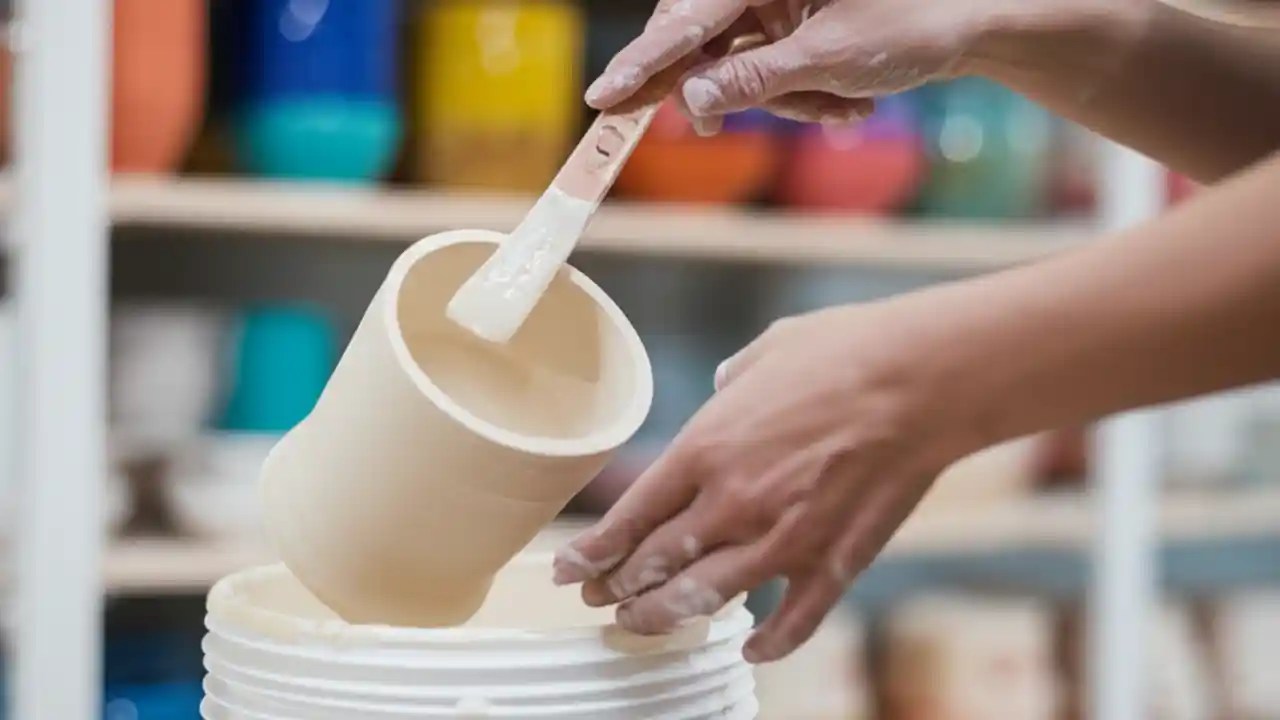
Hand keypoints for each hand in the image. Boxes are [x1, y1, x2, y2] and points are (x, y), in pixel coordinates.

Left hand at [552, 302, 979, 662]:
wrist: (920, 377)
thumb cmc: (843, 352)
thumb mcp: (766, 352)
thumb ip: (731, 382)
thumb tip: (722, 391)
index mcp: (706, 449)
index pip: (631, 517)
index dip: (592, 552)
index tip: (568, 570)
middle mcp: (732, 502)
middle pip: (656, 565)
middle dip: (617, 588)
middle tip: (597, 600)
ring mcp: (783, 539)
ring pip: (705, 600)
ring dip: (665, 618)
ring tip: (640, 626)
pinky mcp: (834, 561)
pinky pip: (792, 621)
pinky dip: (768, 643)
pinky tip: (749, 650)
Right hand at [585, 0, 989, 130]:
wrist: (979, 22)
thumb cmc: (914, 23)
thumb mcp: (829, 57)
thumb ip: (754, 78)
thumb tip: (692, 100)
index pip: (688, 17)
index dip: (644, 61)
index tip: (604, 96)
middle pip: (702, 41)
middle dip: (722, 90)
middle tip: (703, 129)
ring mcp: (778, 5)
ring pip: (738, 67)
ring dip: (784, 103)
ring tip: (844, 108)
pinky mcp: (792, 27)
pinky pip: (770, 74)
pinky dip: (803, 98)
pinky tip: (850, 105)